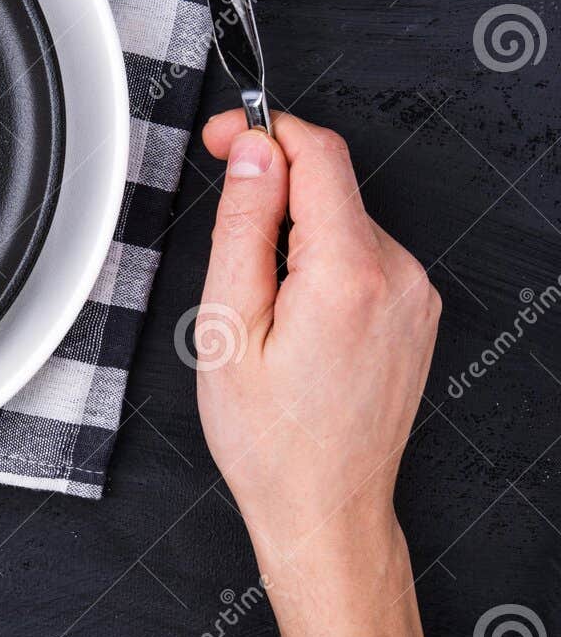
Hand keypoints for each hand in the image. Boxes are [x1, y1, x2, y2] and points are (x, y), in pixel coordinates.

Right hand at [198, 110, 439, 636]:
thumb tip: (254, 155)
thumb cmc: (271, 438)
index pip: (318, 153)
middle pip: (330, 185)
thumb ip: (243, 228)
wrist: (326, 507)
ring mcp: (415, 295)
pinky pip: (362, 255)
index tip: (225, 135)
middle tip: (221, 216)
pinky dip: (321, 259)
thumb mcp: (226, 326)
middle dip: (271, 185)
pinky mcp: (415, 312)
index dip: (263, 130)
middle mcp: (397, 276)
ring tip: (255, 299)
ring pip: (344, 220)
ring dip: (294, 229)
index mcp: (348, 275)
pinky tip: (291, 313)